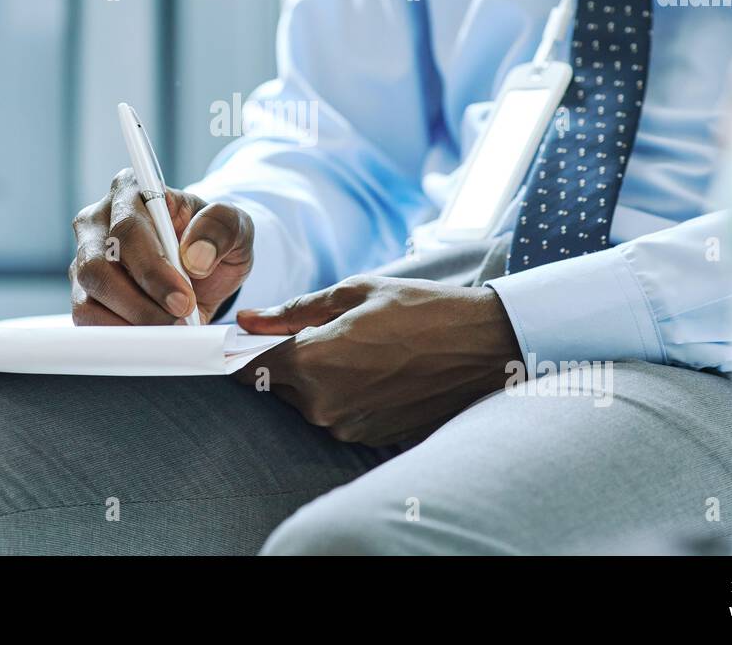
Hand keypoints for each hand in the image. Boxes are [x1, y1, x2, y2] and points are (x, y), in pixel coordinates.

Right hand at [70, 170, 253, 324]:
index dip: (152, 269)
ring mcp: (86, 258)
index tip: (183, 298)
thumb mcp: (235, 225)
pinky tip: (150, 337)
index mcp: (131, 191)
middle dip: (141, 304)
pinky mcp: (84, 293)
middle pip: (97, 267)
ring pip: (87, 299)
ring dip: (131, 324)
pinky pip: (87, 321)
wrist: (205, 268)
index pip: (127, 230)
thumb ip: (221, 228)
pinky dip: (119, 337)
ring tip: (170, 328)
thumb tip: (194, 257)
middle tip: (180, 320)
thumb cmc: (214, 239)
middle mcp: (98, 221)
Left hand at [235, 276, 520, 445]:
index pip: (250, 365)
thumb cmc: (421, 309)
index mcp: (312, 360)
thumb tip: (248, 319)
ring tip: (364, 350)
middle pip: (278, 384)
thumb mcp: (355, 292)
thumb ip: (293, 311)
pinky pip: (339, 415)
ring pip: (309, 401)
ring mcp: (347, 426)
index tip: (253, 337)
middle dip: (292, 360)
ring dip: (321, 378)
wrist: (483, 346)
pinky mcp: (369, 438)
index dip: (248, 348)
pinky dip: (347, 395)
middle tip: (330, 332)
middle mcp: (322, 402)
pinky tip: (379, 372)